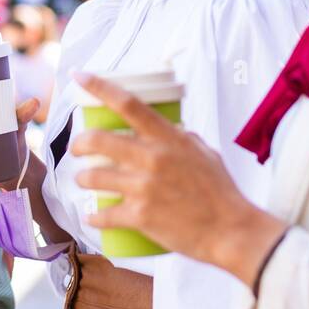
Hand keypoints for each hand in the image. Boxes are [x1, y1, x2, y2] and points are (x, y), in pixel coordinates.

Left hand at [69, 72, 288, 290]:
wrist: (231, 231)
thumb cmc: (222, 192)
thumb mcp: (205, 153)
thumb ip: (183, 139)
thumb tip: (169, 129)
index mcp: (168, 138)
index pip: (128, 104)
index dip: (100, 87)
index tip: (80, 76)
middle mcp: (152, 159)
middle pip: (98, 139)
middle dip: (79, 142)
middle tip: (77, 148)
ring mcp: (143, 188)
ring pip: (93, 177)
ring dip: (83, 178)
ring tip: (84, 180)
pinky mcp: (140, 216)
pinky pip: (104, 214)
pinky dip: (94, 217)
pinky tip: (92, 217)